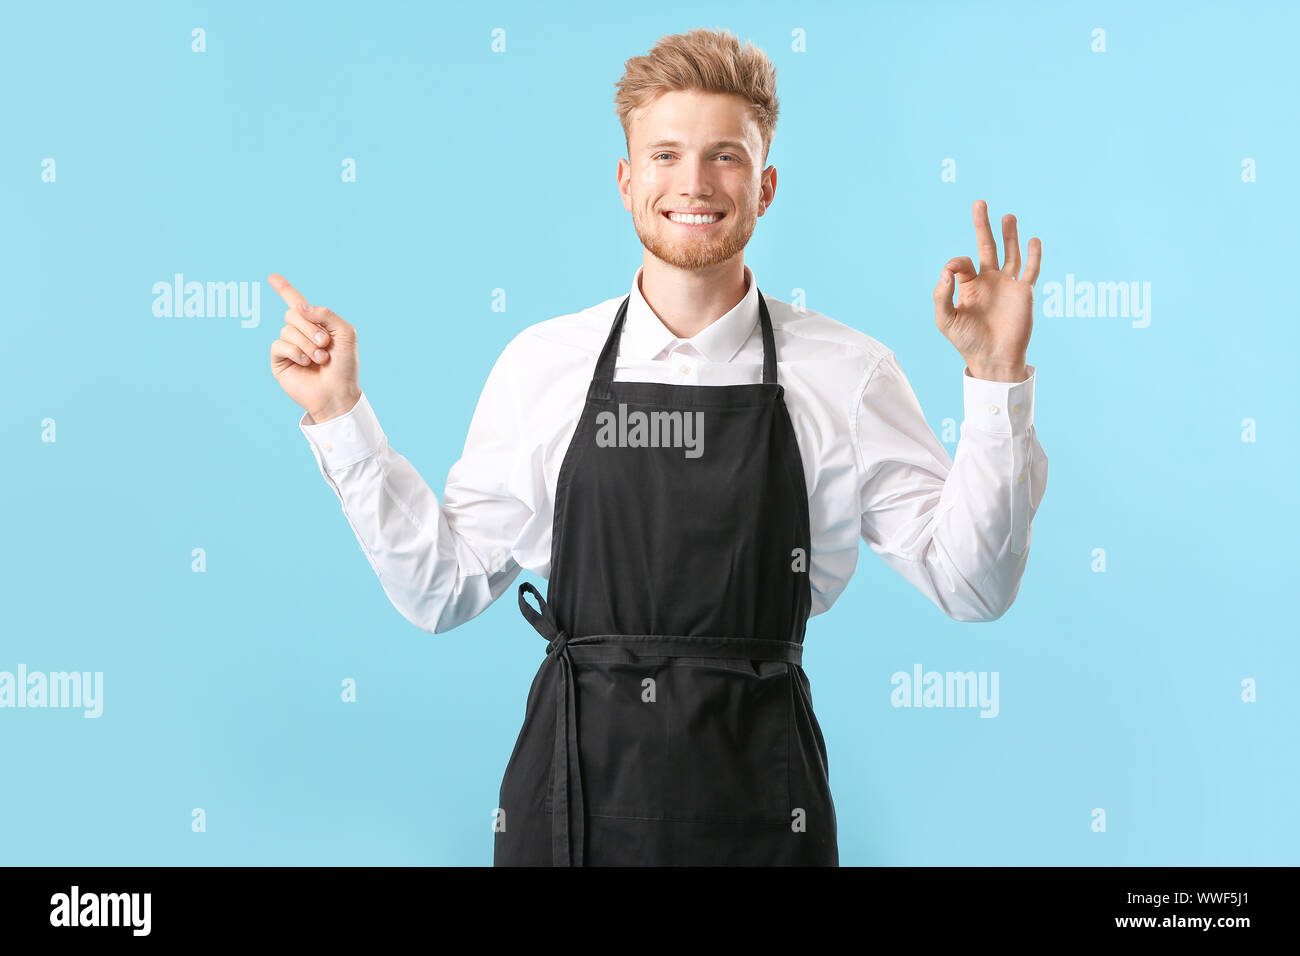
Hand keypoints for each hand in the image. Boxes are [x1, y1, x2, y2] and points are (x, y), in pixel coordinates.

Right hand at [267, 274, 360, 422]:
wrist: (338, 392)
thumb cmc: (345, 365)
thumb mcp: (345, 333)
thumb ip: (326, 314)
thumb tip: (298, 307)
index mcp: (316, 324)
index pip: (297, 303)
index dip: (285, 289)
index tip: (272, 277)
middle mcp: (300, 333)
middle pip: (292, 314)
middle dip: (311, 327)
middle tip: (326, 344)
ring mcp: (289, 346)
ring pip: (287, 330)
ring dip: (307, 343)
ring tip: (321, 358)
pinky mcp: (280, 360)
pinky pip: (279, 345)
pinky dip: (296, 352)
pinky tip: (306, 364)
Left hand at [933, 200, 1040, 381]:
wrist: (993, 359)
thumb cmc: (967, 341)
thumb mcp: (945, 319)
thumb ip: (941, 294)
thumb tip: (946, 269)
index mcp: (968, 286)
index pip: (962, 262)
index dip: (956, 263)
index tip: (954, 272)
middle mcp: (988, 281)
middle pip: (986, 246)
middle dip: (982, 225)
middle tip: (980, 203)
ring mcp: (1007, 284)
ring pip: (1009, 252)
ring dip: (1009, 234)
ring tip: (1008, 216)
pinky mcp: (1024, 291)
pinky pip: (1031, 269)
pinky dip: (1033, 254)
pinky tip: (1033, 239)